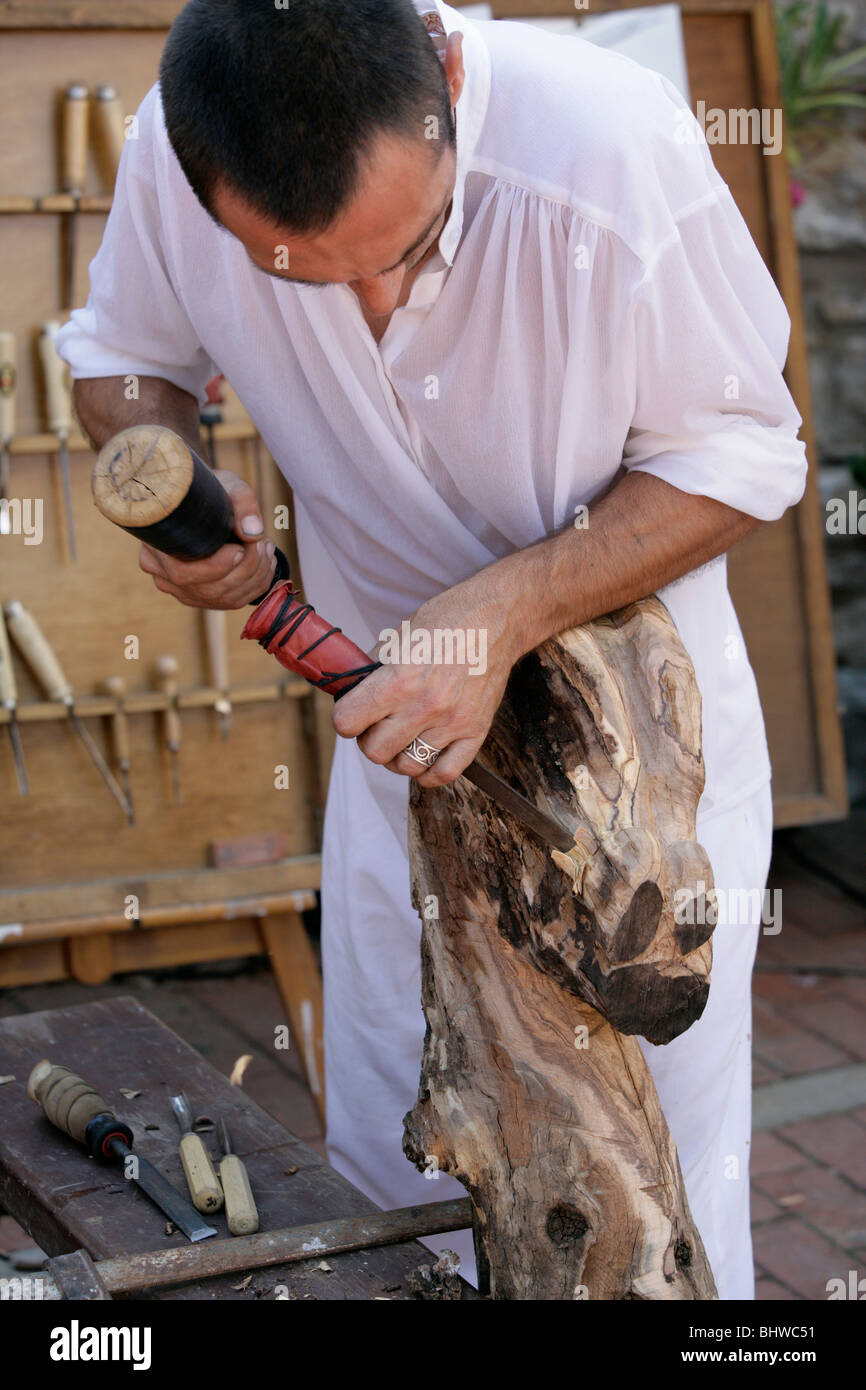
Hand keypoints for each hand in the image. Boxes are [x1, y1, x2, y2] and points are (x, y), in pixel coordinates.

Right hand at [138, 469, 275, 607]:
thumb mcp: (224, 487)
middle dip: (244, 568)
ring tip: (267, 546)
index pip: (182, 572)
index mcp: (155, 549)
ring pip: (224, 597)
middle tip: (262, 542)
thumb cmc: (210, 494)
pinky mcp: (203, 600)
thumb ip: (241, 503)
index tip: (239, 548)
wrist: (205, 507)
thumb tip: (254, 531)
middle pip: (207, 589)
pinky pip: (234, 601)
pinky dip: (257, 583)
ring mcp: (183, 592)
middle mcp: (164, 577)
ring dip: (256, 575)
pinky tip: (266, 560)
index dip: (214, 567)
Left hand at [331, 582, 520, 786]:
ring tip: (402, 736)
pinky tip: (424, 753)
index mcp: (400, 679)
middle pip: (374, 751)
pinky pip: (444, 773)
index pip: (348, 722)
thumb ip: (372, 668)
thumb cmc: (446, 621)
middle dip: (369, 738)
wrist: (498, 618)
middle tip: (378, 723)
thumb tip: (350, 691)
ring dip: (398, 755)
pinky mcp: (476, 731)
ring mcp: (453, 722)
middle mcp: (425, 706)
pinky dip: (428, 771)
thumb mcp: (398, 635)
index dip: (345, 716)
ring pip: (407, 766)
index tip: (353, 710)